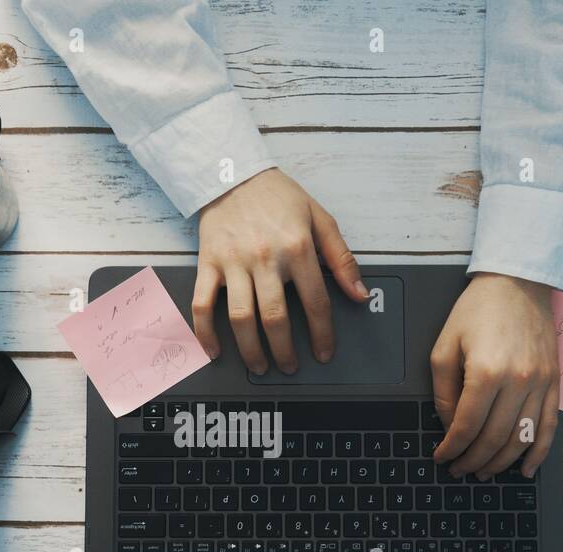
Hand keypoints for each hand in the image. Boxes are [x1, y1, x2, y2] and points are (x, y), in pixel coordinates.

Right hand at [192, 168, 366, 373]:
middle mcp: (265, 257)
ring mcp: (234, 262)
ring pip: (241, 317)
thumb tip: (360, 294)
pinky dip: (206, 332)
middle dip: (284, 350)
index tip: (323, 353)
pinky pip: (202, 304)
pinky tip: (214, 350)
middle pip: (275, 317)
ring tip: (259, 366)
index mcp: (297, 247)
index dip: (322, 333)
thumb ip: (341, 259)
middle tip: (290, 367)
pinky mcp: (209, 263)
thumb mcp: (319, 219)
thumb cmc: (278, 197)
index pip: (315, 301)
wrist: (233, 173)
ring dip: (251, 349)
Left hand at [430, 273, 559, 479]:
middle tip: (459, 470)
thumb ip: (444, 392)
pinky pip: (549, 426)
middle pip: (494, 438)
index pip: (467, 426)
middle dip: (473, 461)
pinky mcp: (555, 382)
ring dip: (500, 462)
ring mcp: (541, 383)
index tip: (441, 457)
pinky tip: (525, 470)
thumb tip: (450, 426)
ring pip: (521, 439)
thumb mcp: (444, 347)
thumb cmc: (478, 310)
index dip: (451, 449)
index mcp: (486, 372)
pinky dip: (538, 453)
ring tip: (483, 472)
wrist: (517, 283)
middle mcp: (518, 381)